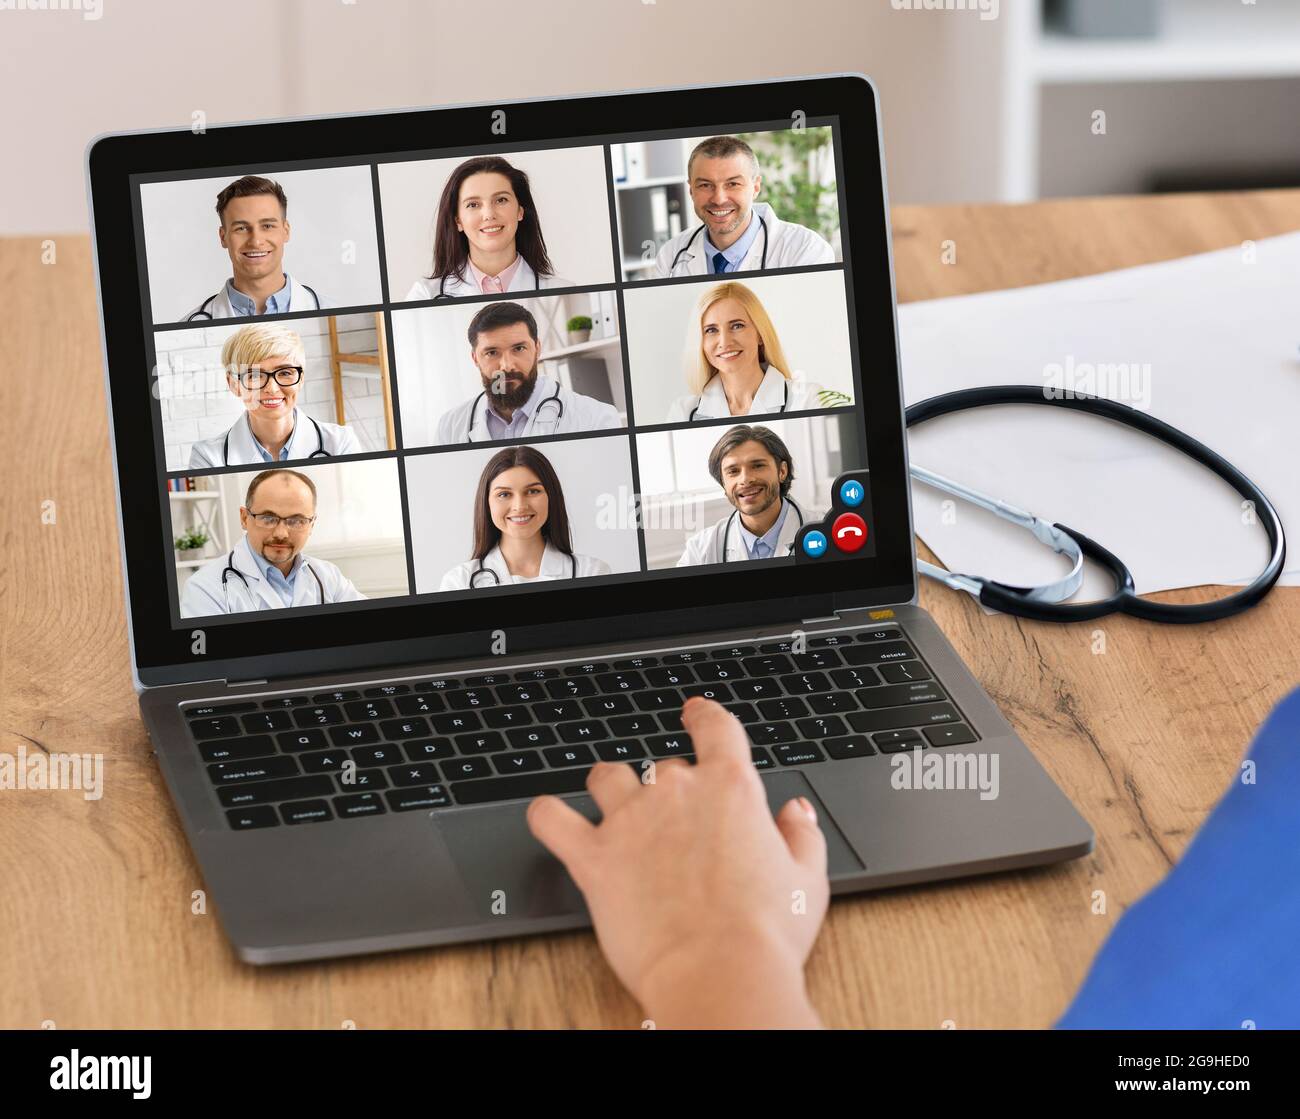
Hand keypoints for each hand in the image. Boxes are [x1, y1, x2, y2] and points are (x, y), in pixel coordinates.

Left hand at [526, 696, 829, 1027]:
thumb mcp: (806, 880)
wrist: (720, 971)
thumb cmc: (766, 933)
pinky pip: (553, 820)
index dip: (704, 716)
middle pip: (664, 768)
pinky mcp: (593, 858)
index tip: (695, 714)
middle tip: (679, 827)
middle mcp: (676, 792)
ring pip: (607, 778)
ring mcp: (630, 821)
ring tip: (614, 805)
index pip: (715, 728)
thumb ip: (801, 837)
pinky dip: (548, 814)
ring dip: (611, 786)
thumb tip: (795, 813)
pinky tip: (550, 816)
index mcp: (730, 789)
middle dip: (670, 790)